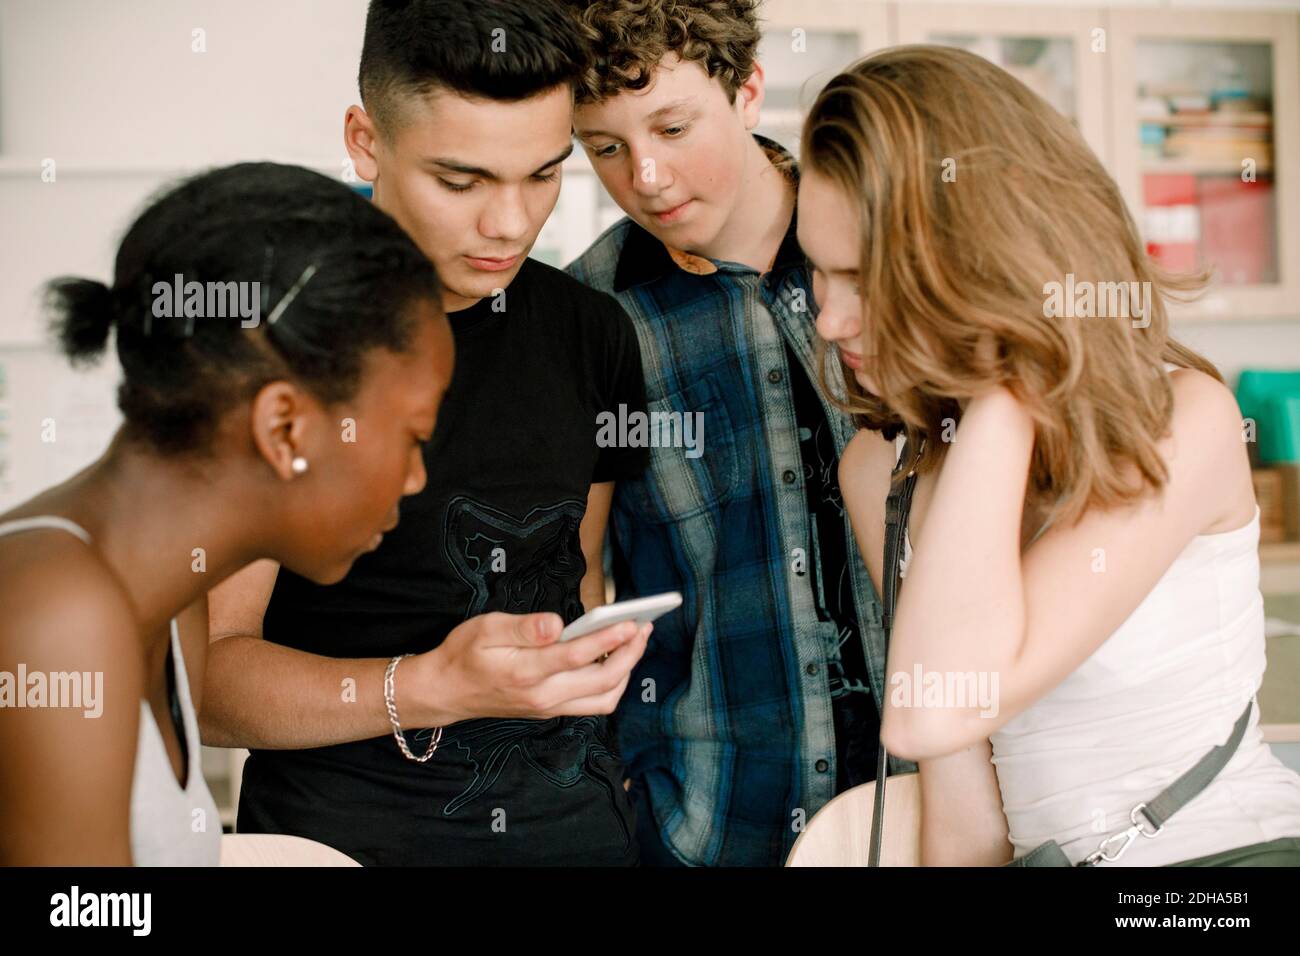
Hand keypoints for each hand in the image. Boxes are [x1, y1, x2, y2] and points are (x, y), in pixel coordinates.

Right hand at [405, 612, 651, 724]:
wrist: (447, 691)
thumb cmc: (465, 653)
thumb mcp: (485, 629)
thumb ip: (524, 628)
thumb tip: (556, 624)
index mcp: (526, 672)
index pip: (578, 656)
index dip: (610, 638)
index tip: (632, 622)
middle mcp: (543, 696)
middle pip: (602, 681)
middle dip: (630, 654)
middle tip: (644, 628)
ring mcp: (549, 707)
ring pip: (604, 699)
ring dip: (627, 672)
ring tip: (635, 643)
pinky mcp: (552, 710)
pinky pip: (594, 704)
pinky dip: (612, 684)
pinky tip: (615, 659)